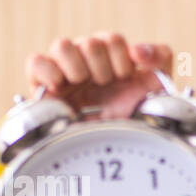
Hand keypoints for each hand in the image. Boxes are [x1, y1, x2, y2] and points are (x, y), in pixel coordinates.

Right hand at [25, 32, 173, 119]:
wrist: (107, 155)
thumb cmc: (129, 122)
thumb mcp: (155, 90)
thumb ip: (160, 59)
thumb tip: (139, 48)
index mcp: (110, 62)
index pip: (111, 40)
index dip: (121, 56)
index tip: (125, 77)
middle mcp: (86, 65)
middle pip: (90, 42)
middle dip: (102, 65)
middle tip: (105, 86)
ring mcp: (63, 75)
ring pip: (62, 45)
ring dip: (77, 65)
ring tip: (82, 84)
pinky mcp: (41, 87)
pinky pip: (35, 62)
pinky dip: (48, 70)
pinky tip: (60, 85)